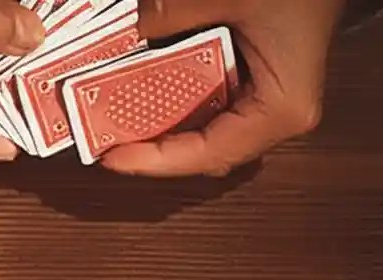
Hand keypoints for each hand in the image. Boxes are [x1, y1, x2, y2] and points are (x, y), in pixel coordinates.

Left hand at [103, 0, 345, 176]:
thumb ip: (171, 15)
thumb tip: (119, 33)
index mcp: (281, 110)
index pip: (208, 154)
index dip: (155, 162)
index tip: (111, 158)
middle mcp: (276, 118)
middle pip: (204, 153)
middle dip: (152, 150)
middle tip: (102, 139)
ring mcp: (268, 104)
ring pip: (205, 134)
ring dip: (160, 129)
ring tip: (113, 121)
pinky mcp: (258, 86)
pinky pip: (210, 109)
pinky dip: (174, 104)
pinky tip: (141, 94)